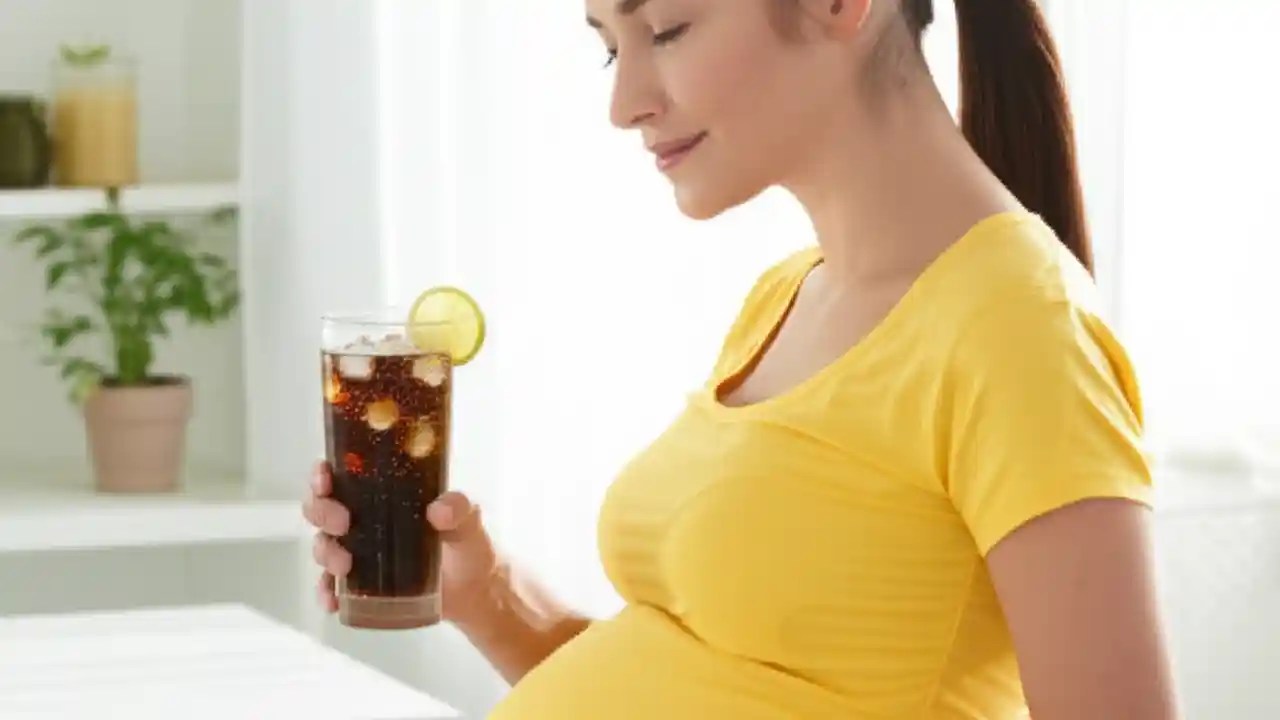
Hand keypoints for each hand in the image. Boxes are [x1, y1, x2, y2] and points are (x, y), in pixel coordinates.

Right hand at [302, 461, 501, 624]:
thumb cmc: (470, 545)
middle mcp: (366, 519)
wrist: (476, 592)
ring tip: (345, 566)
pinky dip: (326, 593)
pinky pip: (332, 587)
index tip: (325, 480)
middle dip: (322, 512)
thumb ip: (460, 510)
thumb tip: (439, 509)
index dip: (324, 474)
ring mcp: (361, 552)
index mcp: (386, 493)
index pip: (344, 475)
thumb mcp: (470, 522)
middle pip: (323, 508)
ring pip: (324, 545)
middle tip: (343, 524)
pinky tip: (332, 601)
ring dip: (325, 553)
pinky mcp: (363, 585)